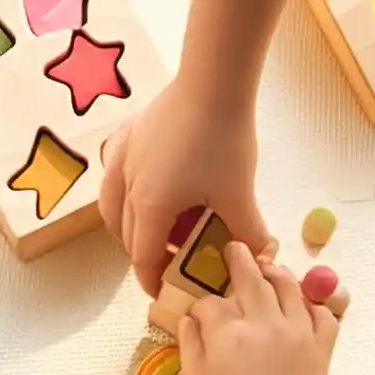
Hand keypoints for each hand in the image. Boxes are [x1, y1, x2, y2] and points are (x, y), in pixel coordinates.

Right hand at [99, 79, 273, 296]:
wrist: (213, 82)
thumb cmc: (224, 140)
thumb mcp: (239, 194)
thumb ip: (249, 233)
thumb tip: (262, 259)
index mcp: (151, 208)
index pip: (144, 258)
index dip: (153, 280)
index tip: (163, 292)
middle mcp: (126, 187)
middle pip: (128, 236)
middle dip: (146, 254)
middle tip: (172, 260)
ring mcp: (121, 159)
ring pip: (112, 206)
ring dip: (129, 225)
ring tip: (155, 226)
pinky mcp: (125, 135)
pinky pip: (114, 174)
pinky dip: (124, 190)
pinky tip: (144, 183)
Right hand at [179, 243, 339, 374]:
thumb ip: (190, 343)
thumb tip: (192, 317)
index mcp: (227, 333)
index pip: (212, 301)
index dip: (203, 305)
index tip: (202, 314)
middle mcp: (264, 323)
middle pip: (250, 276)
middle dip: (239, 259)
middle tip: (235, 248)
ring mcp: (297, 332)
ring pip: (288, 285)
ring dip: (276, 271)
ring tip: (268, 266)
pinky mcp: (322, 347)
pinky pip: (322, 312)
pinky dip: (313, 302)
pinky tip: (301, 302)